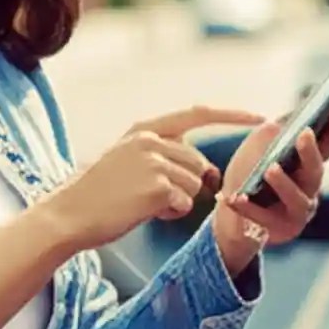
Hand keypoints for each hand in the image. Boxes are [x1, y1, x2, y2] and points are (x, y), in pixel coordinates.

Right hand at [42, 105, 264, 251]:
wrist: (69, 215)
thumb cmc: (100, 194)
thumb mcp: (129, 160)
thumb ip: (166, 156)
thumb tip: (209, 171)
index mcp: (144, 129)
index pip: (197, 113)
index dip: (232, 115)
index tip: (259, 117)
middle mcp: (151, 140)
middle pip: (198, 162)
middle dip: (190, 183)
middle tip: (157, 196)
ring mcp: (154, 162)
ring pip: (194, 184)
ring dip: (178, 200)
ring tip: (143, 203)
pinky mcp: (157, 186)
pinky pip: (184, 203)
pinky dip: (171, 212)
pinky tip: (144, 211)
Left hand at [212, 97, 328, 265]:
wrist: (232, 214)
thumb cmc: (252, 173)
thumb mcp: (262, 145)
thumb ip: (278, 131)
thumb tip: (291, 122)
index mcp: (310, 162)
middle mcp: (310, 186)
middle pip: (316, 170)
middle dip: (311, 152)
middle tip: (304, 134)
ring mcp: (298, 210)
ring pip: (296, 198)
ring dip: (283, 183)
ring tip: (271, 169)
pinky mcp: (280, 229)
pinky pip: (264, 218)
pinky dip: (248, 207)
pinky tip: (234, 198)